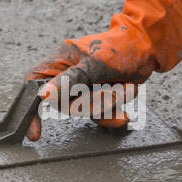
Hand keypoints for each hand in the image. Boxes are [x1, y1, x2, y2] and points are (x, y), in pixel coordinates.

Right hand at [24, 0, 181, 140]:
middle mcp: (69, 75)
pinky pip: (99, 116)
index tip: (36, 132)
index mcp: (60, 62)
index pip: (35, 85)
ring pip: (85, 112)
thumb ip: (68, 81)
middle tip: (109, 90)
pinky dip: (113, 115)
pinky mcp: (99, 97)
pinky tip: (125, 115)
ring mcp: (84, 88)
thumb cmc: (119, 49)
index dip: (32, 110)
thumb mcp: (93, 65)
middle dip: (90, 103)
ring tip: (124, 88)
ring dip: (107, 105)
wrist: (149, 48)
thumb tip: (43, 96)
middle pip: (64, 104)